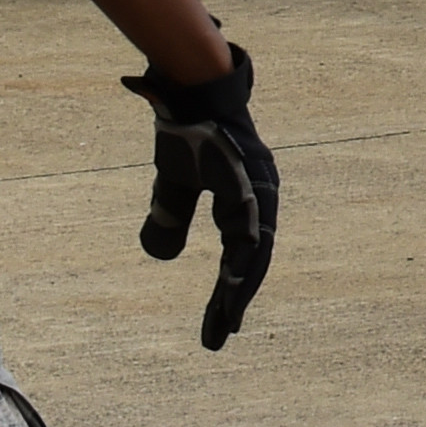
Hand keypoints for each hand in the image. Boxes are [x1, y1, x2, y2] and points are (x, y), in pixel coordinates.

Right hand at [122, 38, 277, 349]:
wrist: (189, 88)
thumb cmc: (188, 133)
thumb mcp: (174, 185)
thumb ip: (172, 218)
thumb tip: (165, 258)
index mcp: (246, 199)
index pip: (243, 254)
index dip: (233, 289)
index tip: (221, 326)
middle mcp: (260, 193)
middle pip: (253, 258)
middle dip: (236, 298)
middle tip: (220, 338)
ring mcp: (259, 183)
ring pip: (255, 246)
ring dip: (241, 284)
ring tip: (228, 320)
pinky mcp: (249, 174)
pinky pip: (251, 220)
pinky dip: (245, 252)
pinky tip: (235, 279)